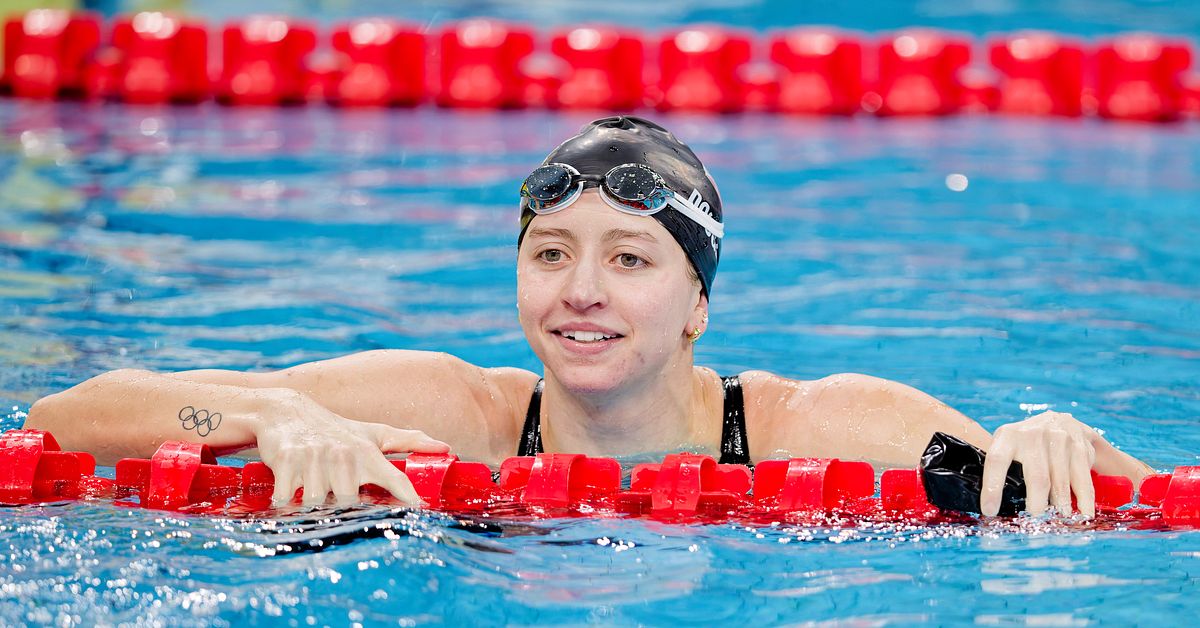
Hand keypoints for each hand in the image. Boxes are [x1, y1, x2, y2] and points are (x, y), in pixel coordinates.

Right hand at [253, 390, 450, 506]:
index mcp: (367, 452)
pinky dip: (285, 500)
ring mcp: (314, 458)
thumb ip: (409, 441)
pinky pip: (287, 499)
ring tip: (309, 484)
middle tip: (331, 491)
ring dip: (311, 502)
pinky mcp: (286, 462)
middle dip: (339, 503)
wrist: (284, 413)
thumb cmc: (336, 429)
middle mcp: (344, 455)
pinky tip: (288, 487)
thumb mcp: (372, 433)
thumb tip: (446, 448)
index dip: (408, 496)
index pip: (394, 479)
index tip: (420, 510)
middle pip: (349, 502)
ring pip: (318, 503)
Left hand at [981, 411, 1099, 517]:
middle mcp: (1033, 435)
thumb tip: (989, 505)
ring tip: (1059, 518)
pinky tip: (1084, 513)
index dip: (992, 487)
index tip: (990, 510)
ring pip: (1060, 481)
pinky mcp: (1079, 446)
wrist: (1060, 421)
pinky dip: (1084, 499)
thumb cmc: (1026, 442)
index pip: (996, 461)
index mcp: (1008, 436)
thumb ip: (1000, 467)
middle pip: (1036, 477)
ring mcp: (1058, 438)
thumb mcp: (1007, 444)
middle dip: (1036, 502)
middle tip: (1035, 517)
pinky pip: (1082, 478)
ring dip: (1061, 504)